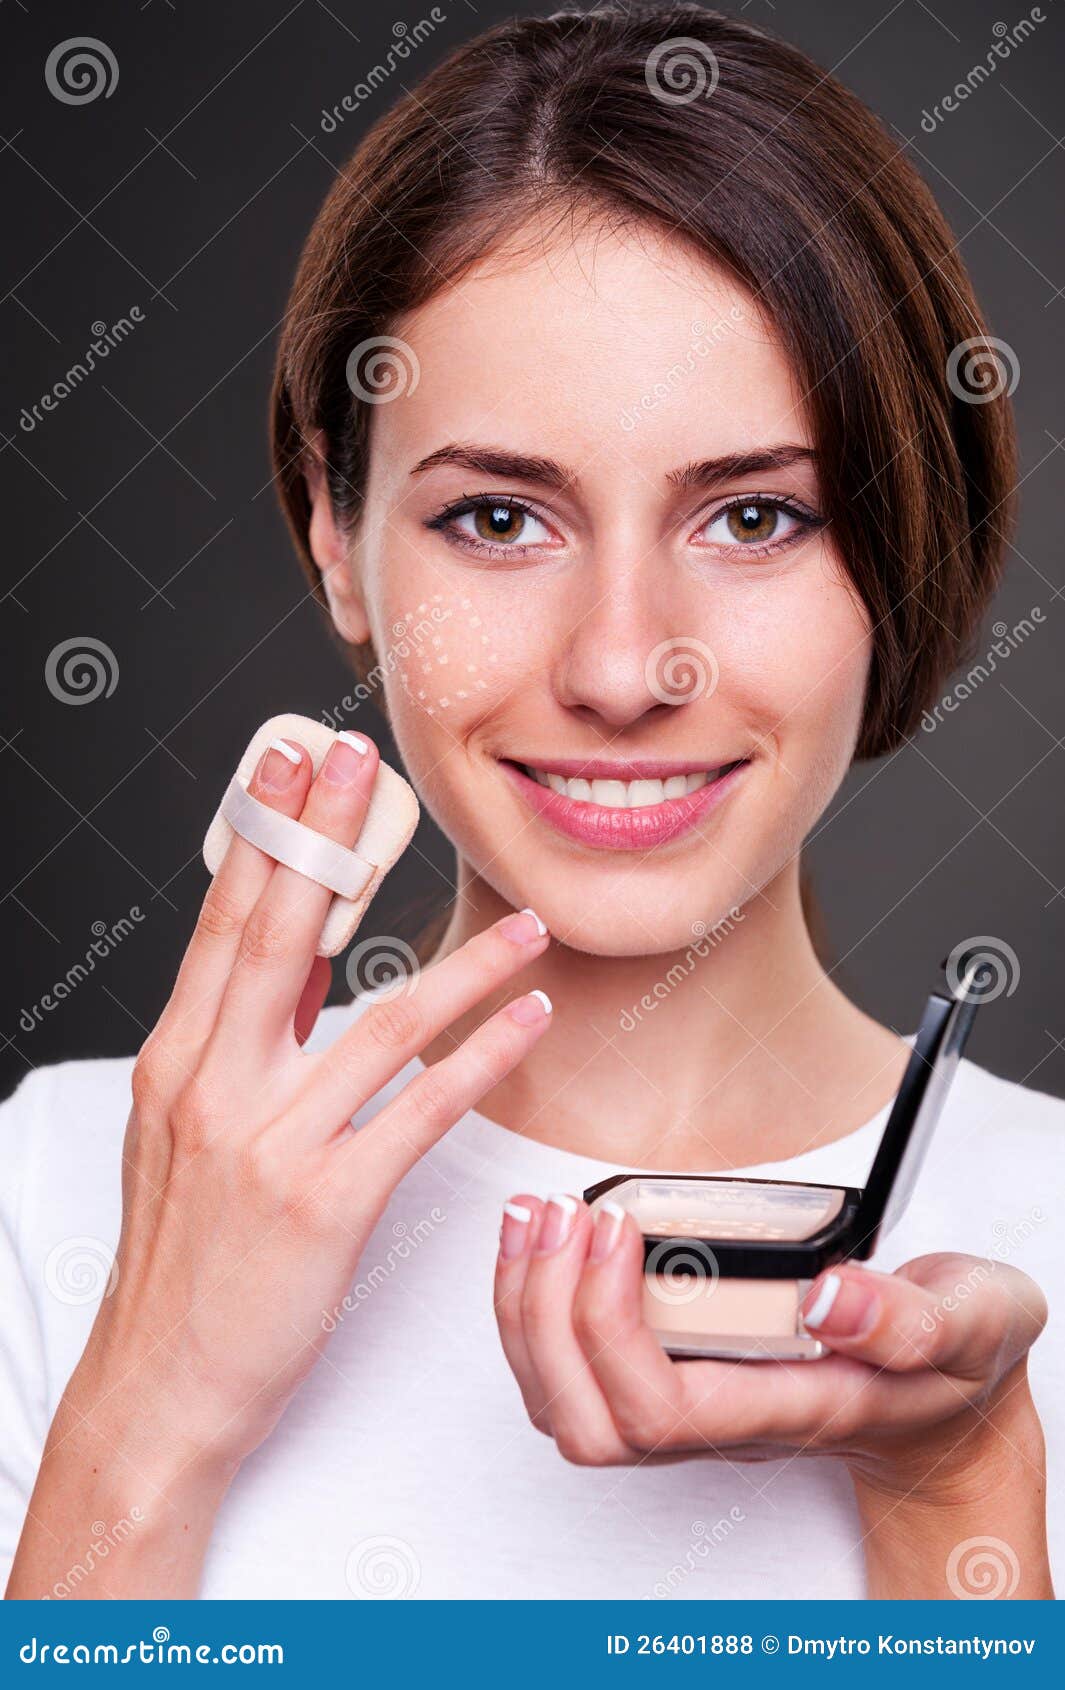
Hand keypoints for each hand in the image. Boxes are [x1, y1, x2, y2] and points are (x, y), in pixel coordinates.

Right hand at [10, 732, 550, 1597]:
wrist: (160, 1384)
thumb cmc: (182, 1260)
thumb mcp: (185, 1134)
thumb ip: (239, 1043)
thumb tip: (301, 957)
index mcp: (178, 1063)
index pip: (224, 925)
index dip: (262, 837)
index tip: (292, 766)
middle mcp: (216, 1088)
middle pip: (281, 937)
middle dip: (327, 839)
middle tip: (363, 760)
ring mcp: (269, 1144)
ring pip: (381, 1022)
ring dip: (465, 965)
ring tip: (526, 921)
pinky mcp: (326, 1203)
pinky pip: (420, 1110)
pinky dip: (481, 1059)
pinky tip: (526, 1022)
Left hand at [494, 1195, 1051, 1596]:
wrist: (942, 1394)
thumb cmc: (951, 1361)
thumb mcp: (970, 1324)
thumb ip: (912, 1318)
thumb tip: (829, 1296)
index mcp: (786, 1411)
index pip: (663, 1409)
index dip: (612, 1321)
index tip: (617, 1225)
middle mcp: (721, 1425)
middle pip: (588, 1422)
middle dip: (548, 1316)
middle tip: (555, 1213)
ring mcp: (687, 1410)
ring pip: (563, 1406)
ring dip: (526, 1309)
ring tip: (533, 1214)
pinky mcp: (667, 1379)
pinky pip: (568, 1374)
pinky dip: (535, 1306)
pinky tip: (543, 1237)